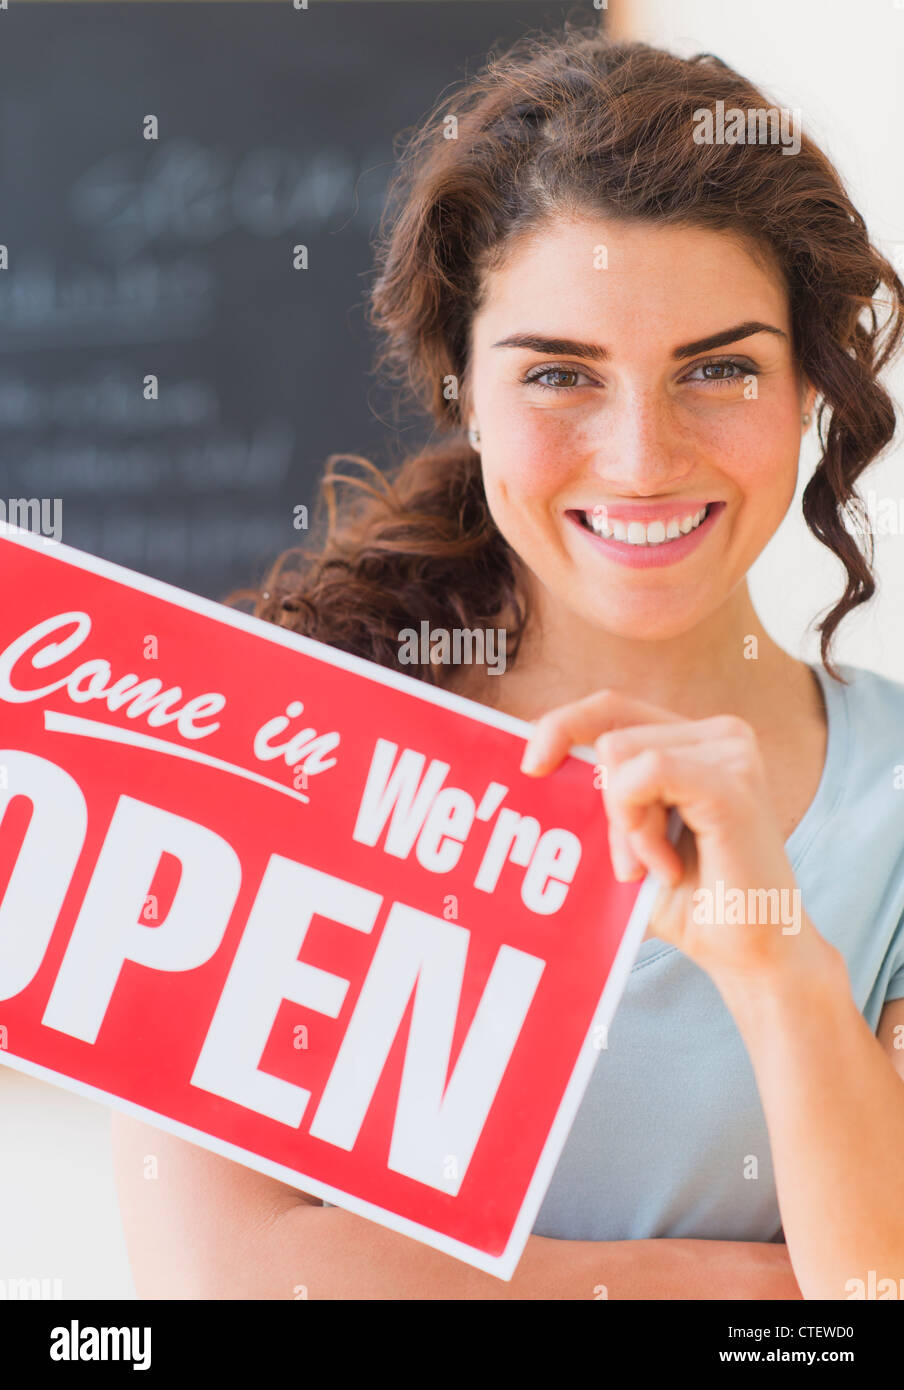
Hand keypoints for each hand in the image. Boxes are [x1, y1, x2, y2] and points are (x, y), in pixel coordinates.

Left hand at [519, 689, 824, 988]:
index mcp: (696, 740)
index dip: (564, 725)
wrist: (748, 955)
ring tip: (655, 868)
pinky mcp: (733, 782)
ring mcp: (732, 753)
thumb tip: (532, 760)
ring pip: (621, 753)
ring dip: (624, 824)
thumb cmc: (688, 900)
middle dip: (603, 805)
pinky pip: (649, 772)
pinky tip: (664, 866)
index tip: (531, 767)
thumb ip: (600, 792)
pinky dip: (640, 826)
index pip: (613, 707)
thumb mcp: (630, 834)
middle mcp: (721, 734)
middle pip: (611, 733)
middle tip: (629, 866)